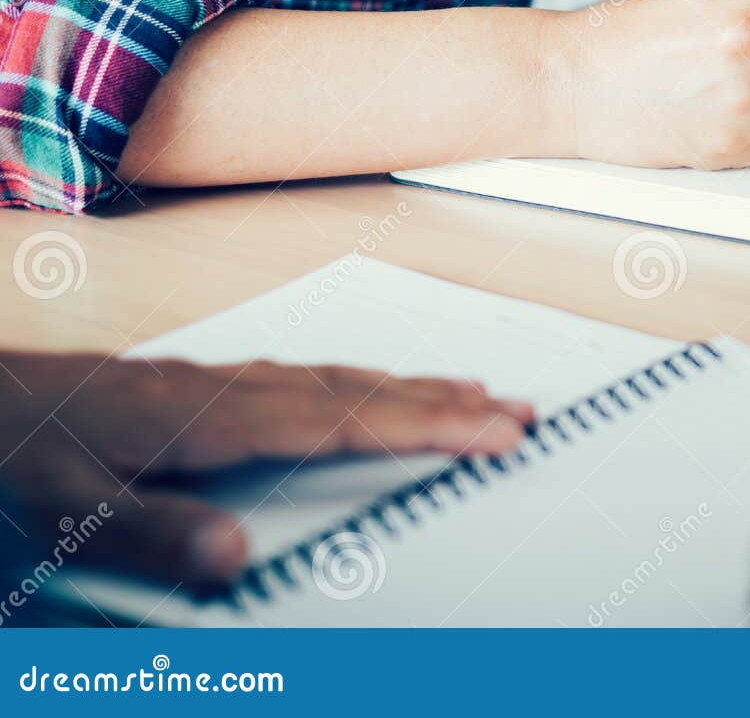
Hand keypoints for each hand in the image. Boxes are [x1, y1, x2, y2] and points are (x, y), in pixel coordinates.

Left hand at [0, 351, 532, 586]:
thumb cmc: (24, 452)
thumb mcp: (69, 508)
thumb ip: (153, 534)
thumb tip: (235, 556)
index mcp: (218, 418)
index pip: (348, 421)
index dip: (430, 425)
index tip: (497, 429)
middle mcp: (235, 390)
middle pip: (364, 390)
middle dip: (447, 400)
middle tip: (520, 409)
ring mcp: (227, 381)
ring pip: (343, 377)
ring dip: (414, 385)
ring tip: (474, 390)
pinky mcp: (212, 383)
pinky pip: (315, 374)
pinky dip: (366, 380)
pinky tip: (373, 386)